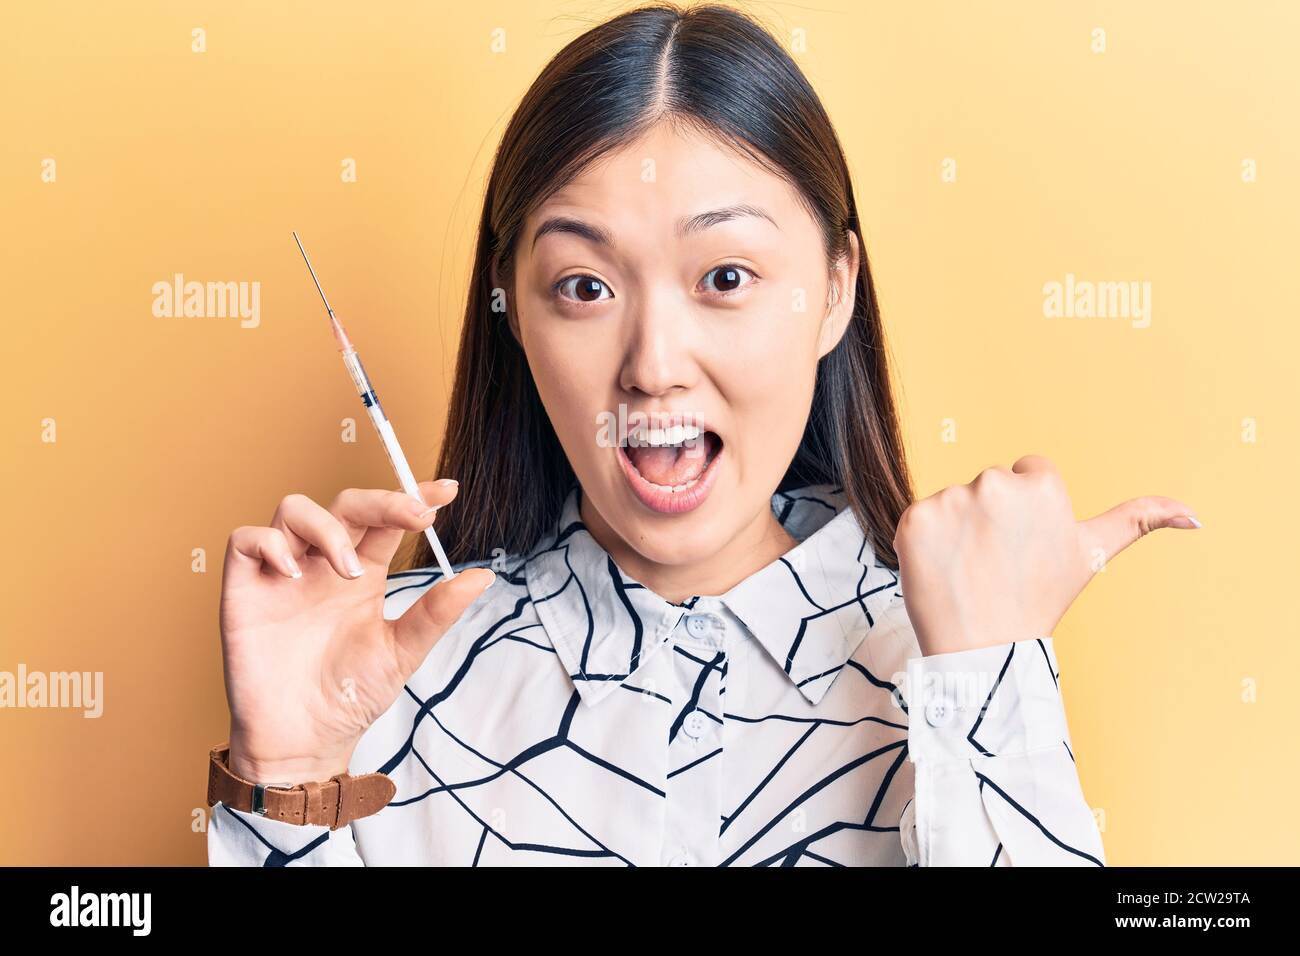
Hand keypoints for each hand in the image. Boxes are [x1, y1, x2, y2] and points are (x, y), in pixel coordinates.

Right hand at [218, 479, 494, 782]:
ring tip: (349, 569)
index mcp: (362, 573)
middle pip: (346, 504)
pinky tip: (295, 574)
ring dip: (327, 527)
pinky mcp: (244, 590)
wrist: (304, 744)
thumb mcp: (402, 652)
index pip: (386, 520)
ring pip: (294, 509)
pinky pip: (246, 540)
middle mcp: (322, 565)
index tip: (447, 491)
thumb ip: (436, 613)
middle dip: (380, 500)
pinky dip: (270, 544)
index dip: (412, 497)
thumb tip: (483, 577)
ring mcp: (282, 574)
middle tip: (412, 516)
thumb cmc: (349, 699)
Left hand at [893, 454, 1199, 656]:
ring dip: (958, 531)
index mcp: (1040, 484)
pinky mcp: (913, 519)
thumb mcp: (1090, 555)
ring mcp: (949, 501)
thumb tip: (1196, 515)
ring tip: (972, 570)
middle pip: (988, 486)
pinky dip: (925, 543)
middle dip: (992, 519)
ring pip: (953, 503)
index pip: (1026, 474)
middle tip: (999, 564)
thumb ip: (1140, 521)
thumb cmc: (1040, 601)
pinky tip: (942, 570)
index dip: (1027, 513)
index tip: (1029, 546)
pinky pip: (917, 517)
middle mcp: (994, 484)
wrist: (984, 650)